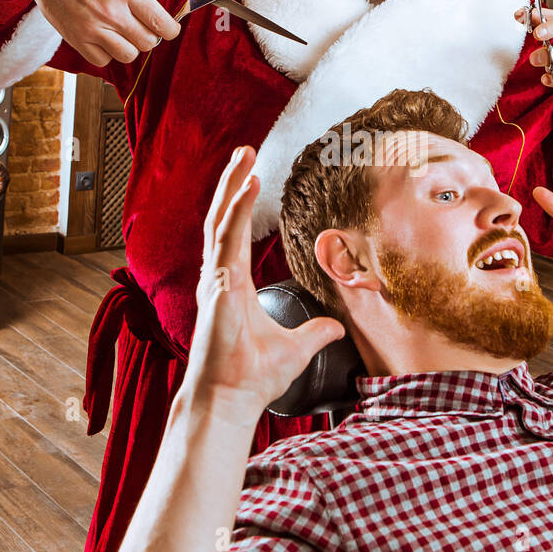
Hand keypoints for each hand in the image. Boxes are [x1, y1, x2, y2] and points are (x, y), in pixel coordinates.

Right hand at [9, 0, 181, 66]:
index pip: (161, 24)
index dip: (171, 28)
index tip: (169, 25)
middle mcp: (111, 12)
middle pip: (148, 42)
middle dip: (151, 34)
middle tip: (144, 24)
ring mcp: (92, 27)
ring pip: (128, 55)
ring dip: (131, 45)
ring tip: (125, 31)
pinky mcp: (76, 37)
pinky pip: (102, 60)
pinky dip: (108, 52)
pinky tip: (106, 37)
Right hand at [185, 146, 344, 410]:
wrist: (230, 400)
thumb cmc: (252, 377)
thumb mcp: (296, 348)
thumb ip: (315, 332)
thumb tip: (337, 327)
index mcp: (232, 286)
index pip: (233, 234)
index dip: (239, 204)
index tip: (251, 176)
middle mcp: (219, 278)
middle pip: (222, 220)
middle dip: (232, 183)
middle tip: (245, 151)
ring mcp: (214, 281)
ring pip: (221, 222)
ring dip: (232, 187)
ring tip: (244, 158)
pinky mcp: (217, 288)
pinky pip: (226, 241)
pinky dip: (235, 212)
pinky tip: (246, 188)